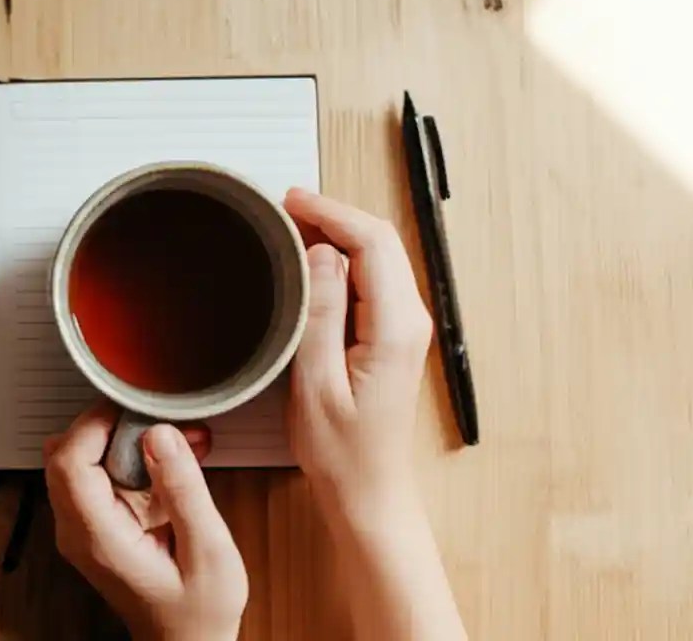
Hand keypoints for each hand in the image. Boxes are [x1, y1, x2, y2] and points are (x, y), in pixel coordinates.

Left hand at [44, 403, 247, 640]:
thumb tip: (160, 435)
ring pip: (81, 460)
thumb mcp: (207, 549)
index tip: (132, 408)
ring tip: (176, 443)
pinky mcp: (96, 524)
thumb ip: (184, 489)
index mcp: (98, 538)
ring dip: (124, 442)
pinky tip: (172, 465)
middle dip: (111, 427)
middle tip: (158, 422)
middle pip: (66, 455)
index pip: (69, 463)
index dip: (94, 425)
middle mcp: (78, 532)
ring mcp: (83, 529)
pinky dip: (131, 460)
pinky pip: (99, 476)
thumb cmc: (198, 611)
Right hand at [283, 188, 433, 508]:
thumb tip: (321, 255)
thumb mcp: (316, 384)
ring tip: (291, 226)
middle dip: (333, 214)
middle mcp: (408, 321)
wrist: (368, 491)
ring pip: (377, 256)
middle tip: (284, 207)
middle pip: (379, 240)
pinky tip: (311, 260)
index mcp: (394, 328)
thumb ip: (321, 315)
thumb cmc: (342, 452)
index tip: (291, 202)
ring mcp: (404, 327)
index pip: (371, 243)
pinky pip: (372, 278)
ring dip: (338, 233)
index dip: (331, 212)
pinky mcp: (391, 335)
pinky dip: (342, 257)